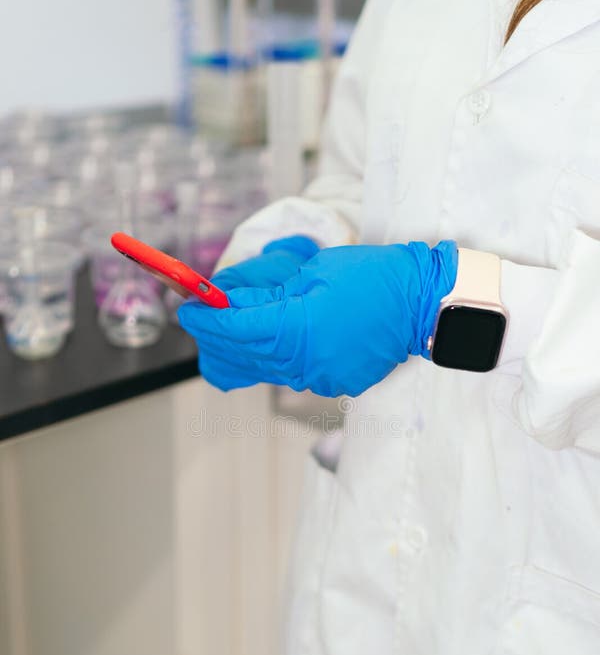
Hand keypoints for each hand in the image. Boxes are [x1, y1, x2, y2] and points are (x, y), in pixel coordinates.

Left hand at [178, 241, 457, 397]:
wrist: (422, 303)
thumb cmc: (372, 275)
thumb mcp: (313, 271)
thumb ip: (268, 292)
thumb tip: (231, 301)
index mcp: (298, 328)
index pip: (236, 329)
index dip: (207, 321)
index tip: (187, 311)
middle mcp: (305, 361)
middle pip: (246, 356)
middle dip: (218, 340)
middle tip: (202, 322)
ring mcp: (322, 377)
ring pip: (267, 369)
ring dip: (246, 351)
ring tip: (235, 331)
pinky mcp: (336, 383)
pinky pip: (295, 374)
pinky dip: (278, 360)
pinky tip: (276, 343)